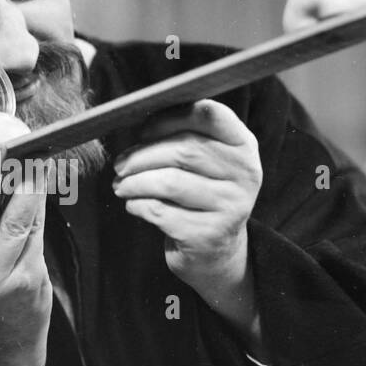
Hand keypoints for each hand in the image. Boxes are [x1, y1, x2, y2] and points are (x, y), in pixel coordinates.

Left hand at [111, 100, 263, 336]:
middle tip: (120, 165)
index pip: (210, 115)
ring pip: (169, 182)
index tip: (145, 130)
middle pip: (183, 150)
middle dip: (142, 155)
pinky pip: (160, 211)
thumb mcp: (206, 161)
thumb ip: (184, 135)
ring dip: (134, 182)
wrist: (214, 251)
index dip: (170, 118)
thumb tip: (141, 124)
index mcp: (243, 146)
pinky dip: (138, 205)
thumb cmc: (200, 194)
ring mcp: (230, 207)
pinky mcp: (208, 235)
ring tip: (120, 185)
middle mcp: (245, 175)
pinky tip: (134, 205)